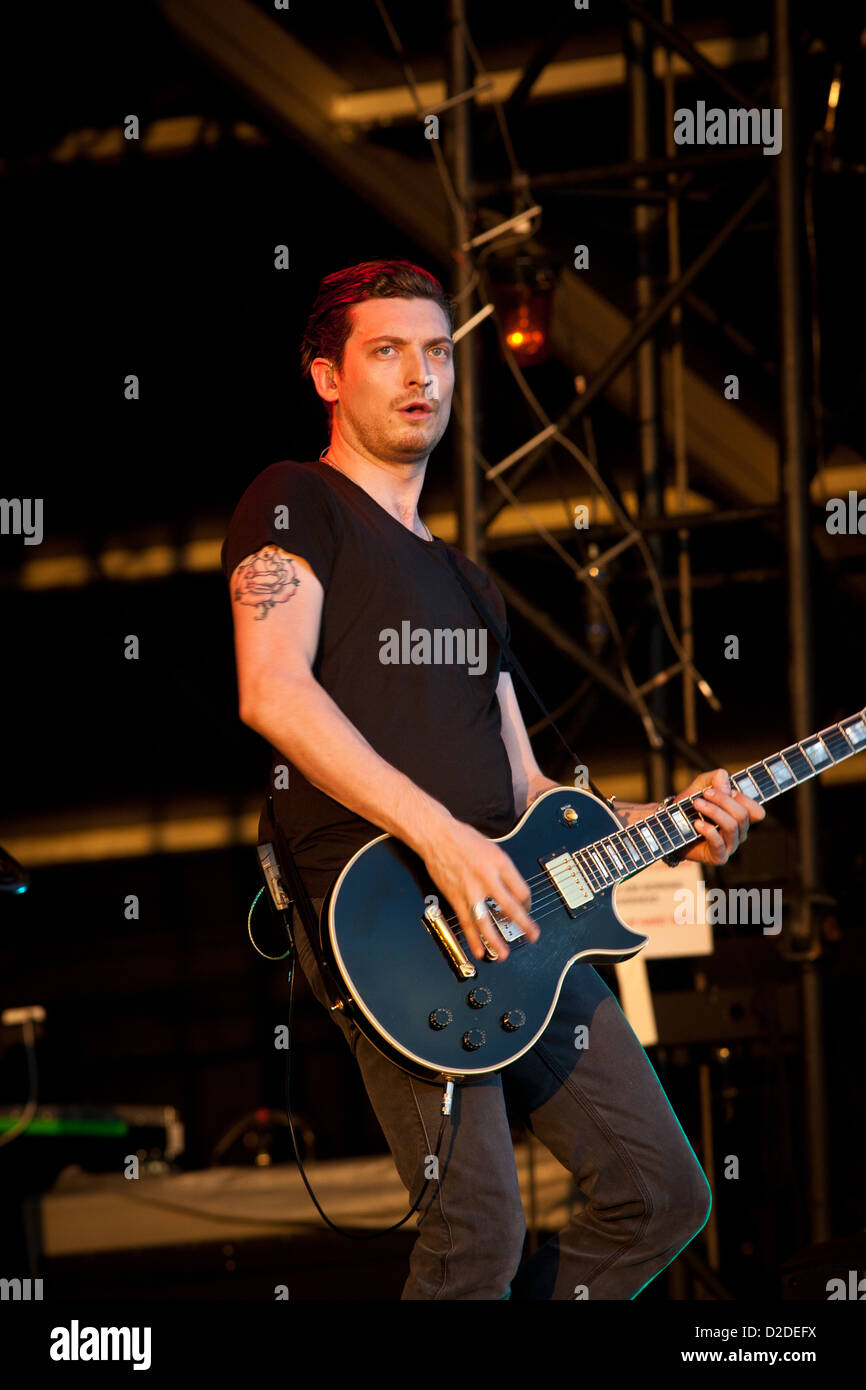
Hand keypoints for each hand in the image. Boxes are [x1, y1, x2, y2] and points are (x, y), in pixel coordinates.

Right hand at [420, 818, 540, 960]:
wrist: (437, 835)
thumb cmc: (464, 838)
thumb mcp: (493, 848)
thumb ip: (504, 869)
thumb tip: (513, 891)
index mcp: (500, 863)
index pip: (522, 890)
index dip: (528, 904)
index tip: (527, 909)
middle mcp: (487, 877)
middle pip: (510, 908)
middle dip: (524, 925)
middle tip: (532, 937)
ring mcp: (470, 889)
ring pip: (485, 921)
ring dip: (495, 941)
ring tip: (503, 955)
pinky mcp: (455, 897)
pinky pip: (465, 922)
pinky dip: (472, 938)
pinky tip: (478, 951)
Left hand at [677, 768, 764, 865]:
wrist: (670, 828)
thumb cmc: (689, 808)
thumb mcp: (699, 787)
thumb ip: (713, 779)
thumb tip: (724, 777)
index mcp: (740, 817)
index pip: (757, 811)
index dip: (743, 799)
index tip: (724, 789)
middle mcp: (739, 833)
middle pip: (742, 815)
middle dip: (723, 800)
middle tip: (705, 794)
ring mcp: (730, 846)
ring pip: (732, 827)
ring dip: (714, 812)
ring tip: (696, 804)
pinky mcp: (718, 856)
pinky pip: (719, 843)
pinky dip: (708, 830)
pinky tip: (696, 823)